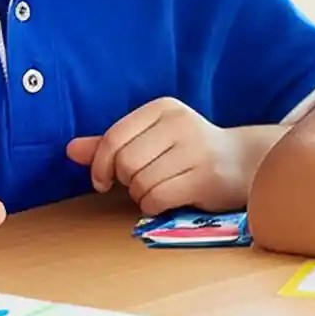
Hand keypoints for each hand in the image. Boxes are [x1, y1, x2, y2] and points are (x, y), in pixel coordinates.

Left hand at [66, 98, 246, 215]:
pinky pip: (158, 198)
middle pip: (125, 162)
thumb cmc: (190, 152)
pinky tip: (167, 201)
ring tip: (158, 190)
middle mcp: (179, 123)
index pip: (113, 137)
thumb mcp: (152, 140)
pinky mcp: (205, 176)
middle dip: (125, 182)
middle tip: (141, 184)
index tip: (104, 180)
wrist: (244, 163)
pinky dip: (154, 206)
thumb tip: (70, 150)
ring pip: (140, 182)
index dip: (100, 165)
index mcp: (163, 108)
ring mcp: (195, 149)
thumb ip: (112, 145)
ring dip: (141, 195)